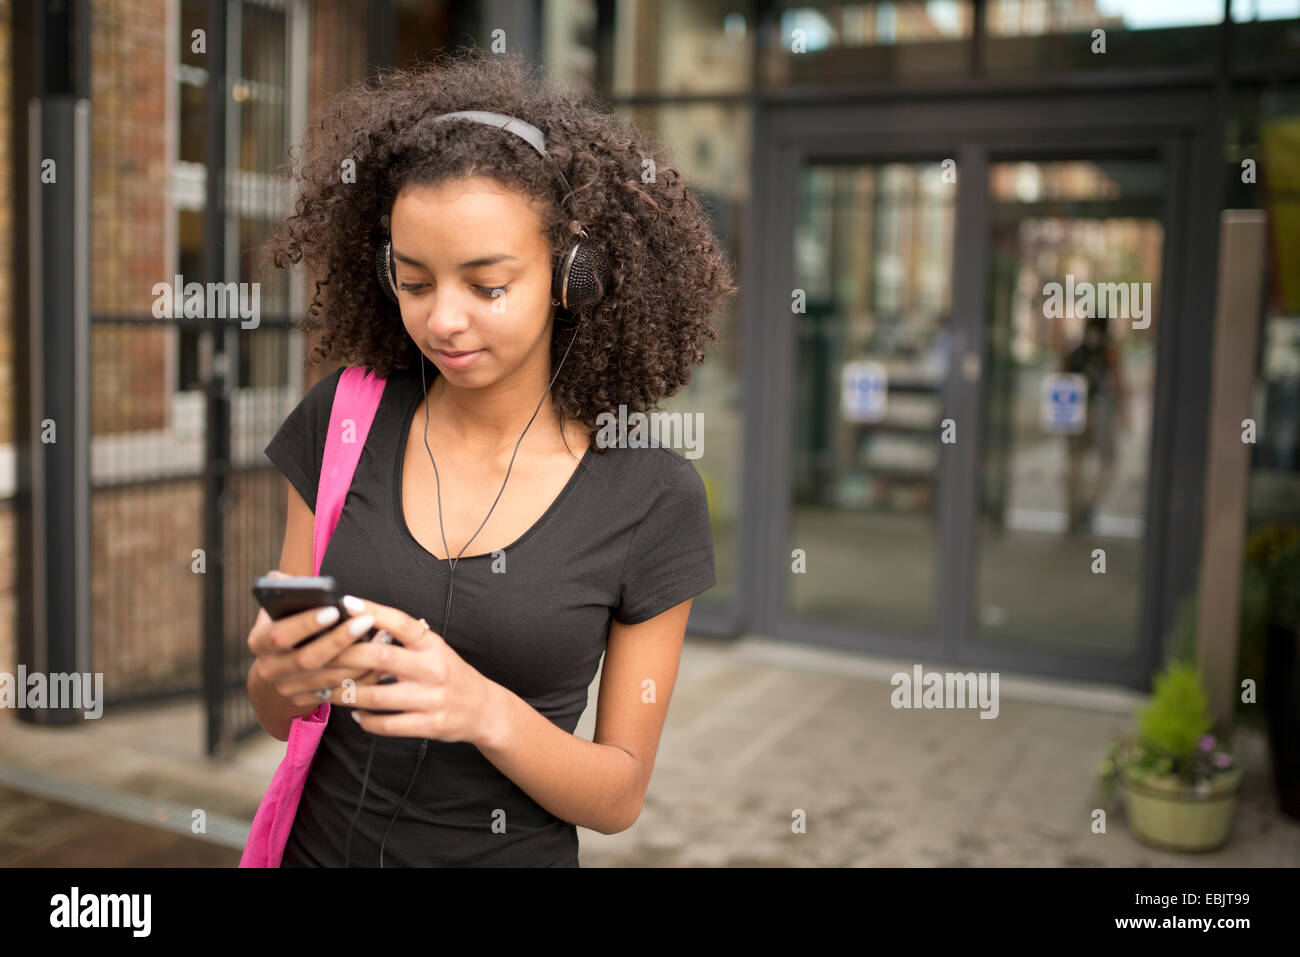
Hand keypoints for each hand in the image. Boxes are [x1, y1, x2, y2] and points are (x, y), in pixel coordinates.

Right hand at [246, 570, 385, 708]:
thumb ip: (286, 592)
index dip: (305, 624)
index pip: (279, 635)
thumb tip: (287, 579)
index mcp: (259, 642)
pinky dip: (362, 676)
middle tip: (365, 621)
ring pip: (328, 678)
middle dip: (338, 640)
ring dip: (357, 659)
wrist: (279, 664)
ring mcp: (286, 689)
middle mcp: (269, 669)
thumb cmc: (287, 625)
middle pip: (307, 659)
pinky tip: (380, 658)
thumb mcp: (281, 608)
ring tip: (382, 636)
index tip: (333, 609)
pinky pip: (339, 692)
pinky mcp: (304, 701)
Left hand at [324, 596, 500, 745]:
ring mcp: (431, 699)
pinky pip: (387, 725)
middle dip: (344, 657)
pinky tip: (355, 714)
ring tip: (325, 690)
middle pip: (380, 658)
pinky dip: (366, 721)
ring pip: (377, 696)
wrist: (483, 708)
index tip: (347, 603)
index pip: (401, 622)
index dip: (374, 612)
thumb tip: (359, 624)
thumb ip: (403, 640)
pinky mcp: (429, 725)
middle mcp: (433, 669)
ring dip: (345, 694)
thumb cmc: (449, 674)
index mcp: (432, 645)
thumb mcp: (433, 649)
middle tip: (317, 657)